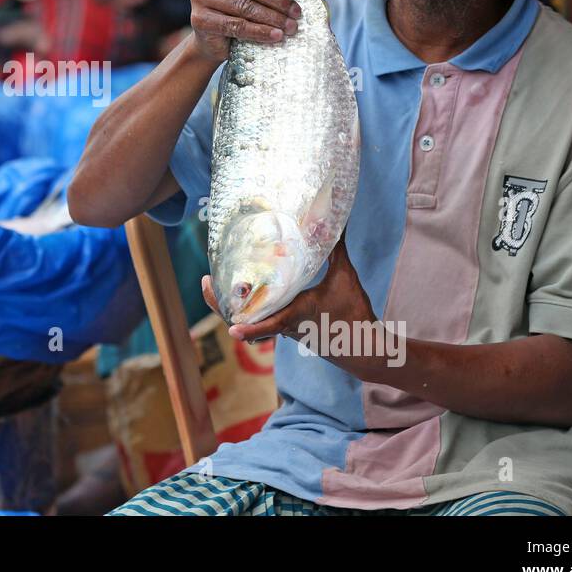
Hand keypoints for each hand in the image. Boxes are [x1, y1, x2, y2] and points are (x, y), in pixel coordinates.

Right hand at [188, 0, 315, 62]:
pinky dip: (259, 32)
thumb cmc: (238, 8)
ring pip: (245, 7)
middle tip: (296, 13)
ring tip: (290, 27)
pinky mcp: (200, 19)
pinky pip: (236, 26)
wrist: (213, 39)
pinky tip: (275, 36)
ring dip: (272, 18)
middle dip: (278, 1)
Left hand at [203, 238, 375, 353]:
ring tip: (215, 284)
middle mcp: (287, 325)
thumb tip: (333, 221)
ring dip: (232, 308)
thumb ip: (335, 250)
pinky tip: (244, 295)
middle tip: (205, 282)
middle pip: (246, 322)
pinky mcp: (289, 332)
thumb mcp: (345, 278)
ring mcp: (286, 331)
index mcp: (299, 314)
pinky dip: (248, 311)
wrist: (365, 350)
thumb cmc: (355, 314)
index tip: (234, 331)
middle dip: (222, 307)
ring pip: (251, 322)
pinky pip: (261, 322)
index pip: (271, 324)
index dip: (252, 329)